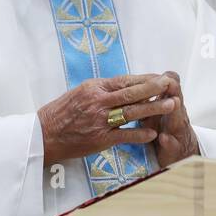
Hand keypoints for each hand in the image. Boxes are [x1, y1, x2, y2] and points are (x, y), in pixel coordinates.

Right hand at [38, 73, 173, 167]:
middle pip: (131, 93)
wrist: (44, 134)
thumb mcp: (80, 93)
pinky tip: (152, 133)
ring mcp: (99, 121)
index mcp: (94, 88)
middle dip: (154, 89)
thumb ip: (102, 90)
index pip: (125, 80)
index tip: (160, 77)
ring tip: (170, 105)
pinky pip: (124, 135)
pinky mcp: (99, 139)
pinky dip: (139, 135)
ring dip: (153, 109)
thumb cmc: (62, 112)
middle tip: (170, 85)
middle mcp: (98, 102)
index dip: (145, 79)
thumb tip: (124, 86)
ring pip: (131, 112)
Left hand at [147, 71, 198, 166]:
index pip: (172, 90)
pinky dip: (168, 141)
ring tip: (174, 102)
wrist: (180, 153)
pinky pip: (172, 145)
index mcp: (171, 106)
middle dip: (174, 91)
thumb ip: (149, 97)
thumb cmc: (164, 128)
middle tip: (170, 82)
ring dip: (175, 112)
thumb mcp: (156, 112)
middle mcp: (177, 116)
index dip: (168, 81)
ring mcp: (177, 133)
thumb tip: (136, 80)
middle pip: (176, 101)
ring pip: (178, 120)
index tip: (163, 74)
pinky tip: (163, 138)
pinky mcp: (175, 150)